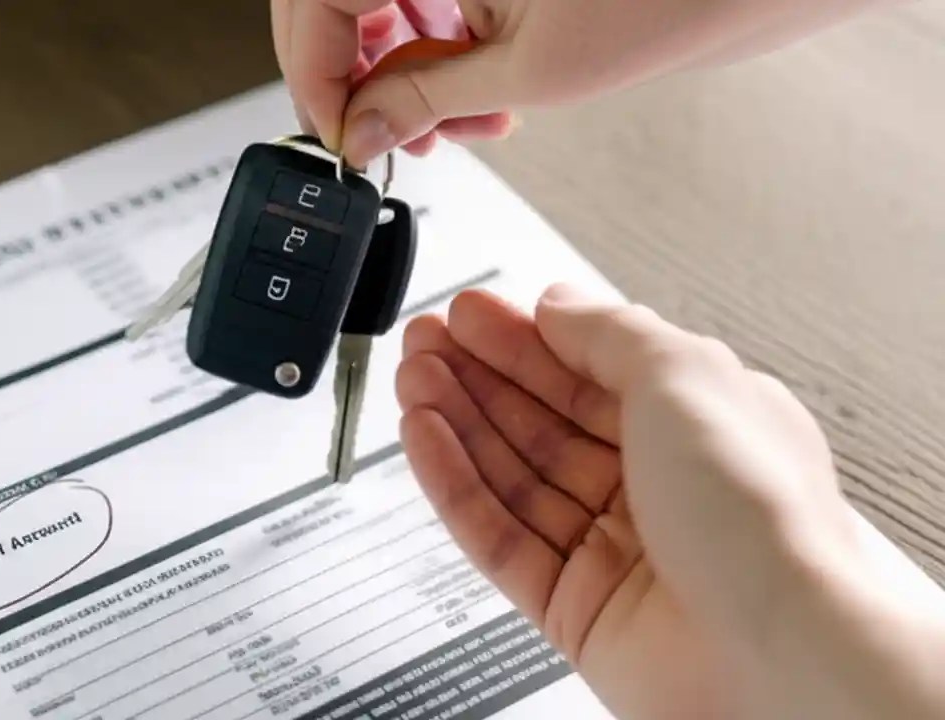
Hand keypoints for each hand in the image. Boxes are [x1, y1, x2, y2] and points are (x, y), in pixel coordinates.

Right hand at [272, 0, 888, 167]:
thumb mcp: (524, 71)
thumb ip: (420, 101)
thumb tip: (360, 131)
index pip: (317, 3)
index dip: (315, 77)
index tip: (339, 134)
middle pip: (338, 0)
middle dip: (356, 76)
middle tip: (386, 135)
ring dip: (402, 71)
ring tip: (454, 125)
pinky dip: (439, 48)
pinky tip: (478, 95)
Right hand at [395, 284, 944, 719]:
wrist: (777, 652)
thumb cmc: (761, 517)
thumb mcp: (686, 377)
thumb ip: (610, 334)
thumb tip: (557, 305)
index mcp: (697, 427)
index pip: (589, 371)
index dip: (524, 338)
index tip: (471, 313)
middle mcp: (655, 487)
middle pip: (542, 420)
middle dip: (478, 375)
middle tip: (426, 340)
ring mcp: (611, 549)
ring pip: (512, 475)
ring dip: (456, 422)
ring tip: (412, 380)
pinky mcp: (571, 607)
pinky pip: (497, 537)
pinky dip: (455, 487)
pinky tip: (426, 440)